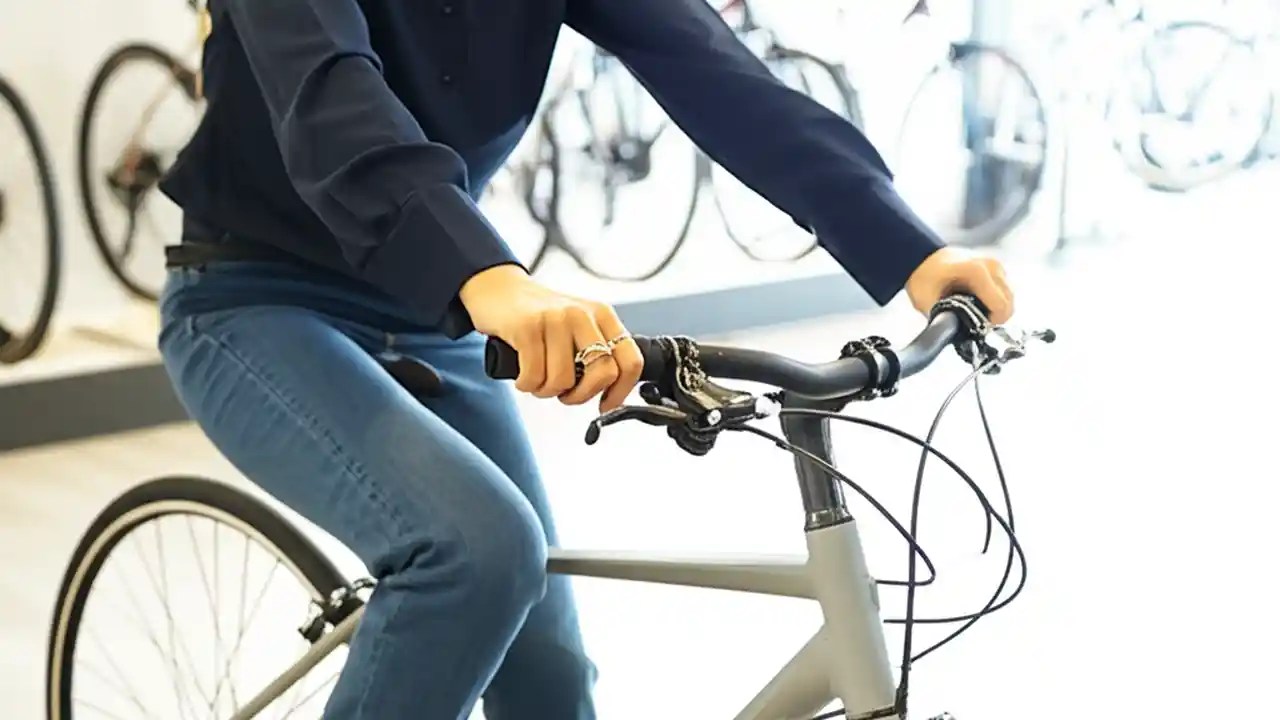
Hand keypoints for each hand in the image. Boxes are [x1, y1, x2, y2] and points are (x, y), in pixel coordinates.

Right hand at [459, 265, 643, 411]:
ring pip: (563, 381)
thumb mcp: (577, 326)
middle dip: (581, 396)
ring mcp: (554, 319)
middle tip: (564, 394)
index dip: (620, 392)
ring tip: (538, 378)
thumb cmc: (539, 316)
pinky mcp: (526, 327)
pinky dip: (526, 385)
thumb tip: (610, 393)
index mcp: (602, 315)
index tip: (605, 405)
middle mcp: (582, 314)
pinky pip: (534, 377)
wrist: (498, 289)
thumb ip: (597, 351)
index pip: (631, 360)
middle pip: (602, 374)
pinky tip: (523, 375)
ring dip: (546, 391)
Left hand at [905, 247, 1012, 324]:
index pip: (1001, 307)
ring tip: (974, 312)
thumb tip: (959, 334)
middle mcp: (991, 266)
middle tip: (973, 323)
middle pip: (1008, 303)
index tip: (975, 328)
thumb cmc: (924, 278)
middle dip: (994, 318)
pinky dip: (995, 301)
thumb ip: (946, 320)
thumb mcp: (928, 303)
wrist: (922, 259)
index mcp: (977, 272)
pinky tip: (978, 303)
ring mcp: (996, 266)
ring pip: (1008, 298)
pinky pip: (1004, 291)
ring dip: (995, 309)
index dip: (990, 323)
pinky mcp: (997, 269)